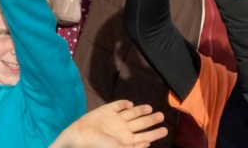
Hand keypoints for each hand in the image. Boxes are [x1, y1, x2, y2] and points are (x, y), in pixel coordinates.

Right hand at [50, 101, 166, 147]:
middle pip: (141, 124)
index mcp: (127, 140)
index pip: (144, 137)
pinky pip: (117, 106)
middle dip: (152, 120)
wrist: (82, 136)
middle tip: (162, 116)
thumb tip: (148, 144)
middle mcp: (123, 129)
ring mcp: (115, 119)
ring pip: (132, 113)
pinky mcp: (106, 110)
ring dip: (141, 110)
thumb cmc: (101, 145)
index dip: (154, 134)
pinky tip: (130, 103)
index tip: (164, 130)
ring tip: (150, 108)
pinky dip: (124, 104)